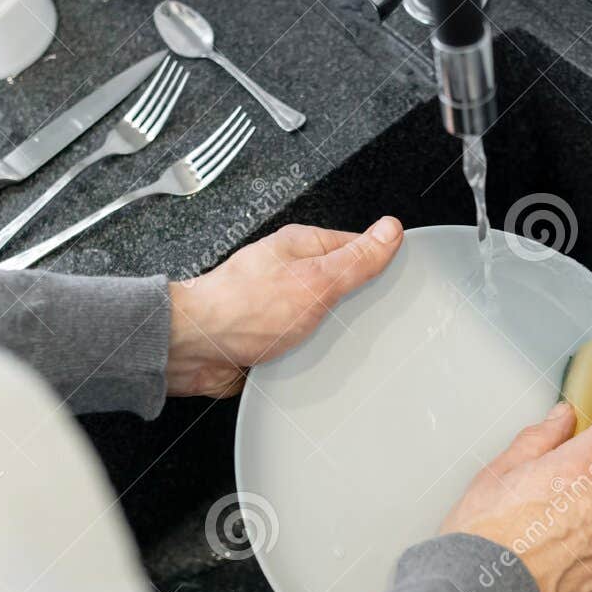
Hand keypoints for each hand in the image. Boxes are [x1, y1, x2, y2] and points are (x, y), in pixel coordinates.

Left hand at [166, 217, 403, 397]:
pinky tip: (316, 361)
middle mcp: (289, 273)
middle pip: (342, 286)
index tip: (396, 282)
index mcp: (301, 247)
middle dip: (356, 307)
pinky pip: (306, 346)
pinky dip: (313, 355)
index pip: (356, 247)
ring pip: (325, 320)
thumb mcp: (316, 280)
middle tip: (365, 320)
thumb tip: (389, 230)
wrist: (195, 349)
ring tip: (336, 343)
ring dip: (332, 336)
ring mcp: (279, 305)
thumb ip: (356, 258)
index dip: (379, 264)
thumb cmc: (242, 309)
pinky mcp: (271, 336)